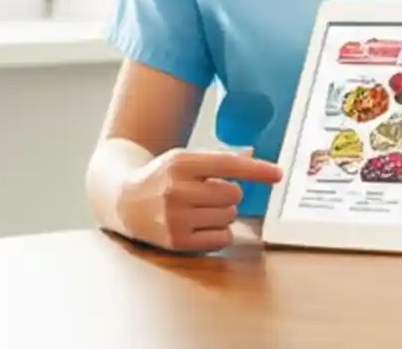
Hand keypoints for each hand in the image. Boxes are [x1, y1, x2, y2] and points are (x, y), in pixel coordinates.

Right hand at [118, 148, 282, 252]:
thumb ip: (217, 162)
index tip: (277, 174)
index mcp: (180, 163)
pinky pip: (222, 238)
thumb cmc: (163, 178)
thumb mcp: (183, 159)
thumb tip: (256, 162)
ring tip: (199, 209)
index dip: (256, 169)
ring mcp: (176, 218)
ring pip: (230, 216)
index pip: (228, 164)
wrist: (124, 200)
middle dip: (228, 194)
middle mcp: (177, 190)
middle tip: (208, 194)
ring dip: (223, 213)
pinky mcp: (178, 242)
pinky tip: (199, 225)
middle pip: (233, 193)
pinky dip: (219, 232)